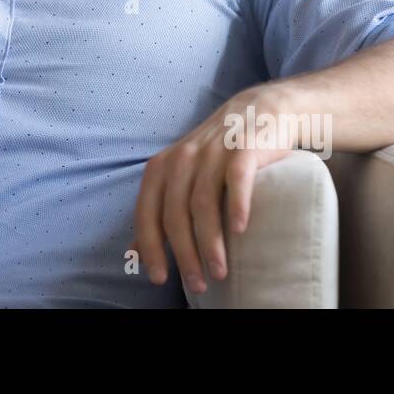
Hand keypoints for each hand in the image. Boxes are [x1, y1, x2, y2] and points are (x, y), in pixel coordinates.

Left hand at [132, 88, 291, 295]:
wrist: (259, 111)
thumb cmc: (217, 153)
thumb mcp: (181, 176)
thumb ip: (159, 210)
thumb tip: (134, 253)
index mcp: (162, 167)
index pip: (147, 212)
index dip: (150, 247)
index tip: (159, 278)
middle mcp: (183, 158)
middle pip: (175, 213)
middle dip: (184, 253)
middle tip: (197, 283)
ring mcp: (213, 152)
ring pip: (203, 202)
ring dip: (210, 241)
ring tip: (219, 271)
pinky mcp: (244, 148)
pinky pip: (236, 178)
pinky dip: (237, 205)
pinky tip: (240, 230)